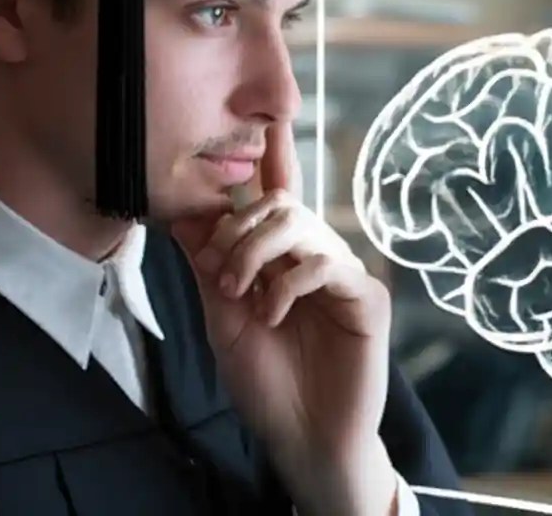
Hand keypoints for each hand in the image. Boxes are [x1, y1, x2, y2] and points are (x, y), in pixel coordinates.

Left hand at [169, 124, 397, 515]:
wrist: (301, 438)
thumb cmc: (266, 383)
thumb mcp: (221, 318)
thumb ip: (211, 266)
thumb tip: (184, 211)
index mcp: (281, 259)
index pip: (274, 197)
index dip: (273, 153)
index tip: (267, 113)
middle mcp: (315, 257)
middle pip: (280, 203)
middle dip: (239, 228)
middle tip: (220, 272)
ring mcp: (343, 274)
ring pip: (301, 225)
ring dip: (257, 254)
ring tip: (242, 296)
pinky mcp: (367, 297)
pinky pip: (329, 262)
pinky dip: (290, 283)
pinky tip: (273, 313)